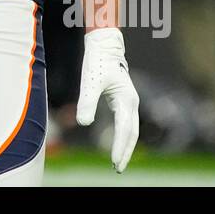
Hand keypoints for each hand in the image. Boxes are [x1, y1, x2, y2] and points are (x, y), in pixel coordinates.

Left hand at [76, 27, 139, 172]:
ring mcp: (129, 101)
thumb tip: (83, 123)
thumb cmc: (97, 61)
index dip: (119, 147)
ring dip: (125, 145)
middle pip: (132, 134)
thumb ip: (86, 102)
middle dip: (125, 151)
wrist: (104, 45)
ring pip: (131, 129)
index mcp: (126, 100)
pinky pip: (126, 123)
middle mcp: (131, 103)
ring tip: (117, 161)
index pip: (124, 130)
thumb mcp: (89, 82)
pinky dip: (123, 135)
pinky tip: (117, 143)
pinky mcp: (124, 99)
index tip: (113, 162)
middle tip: (118, 169)